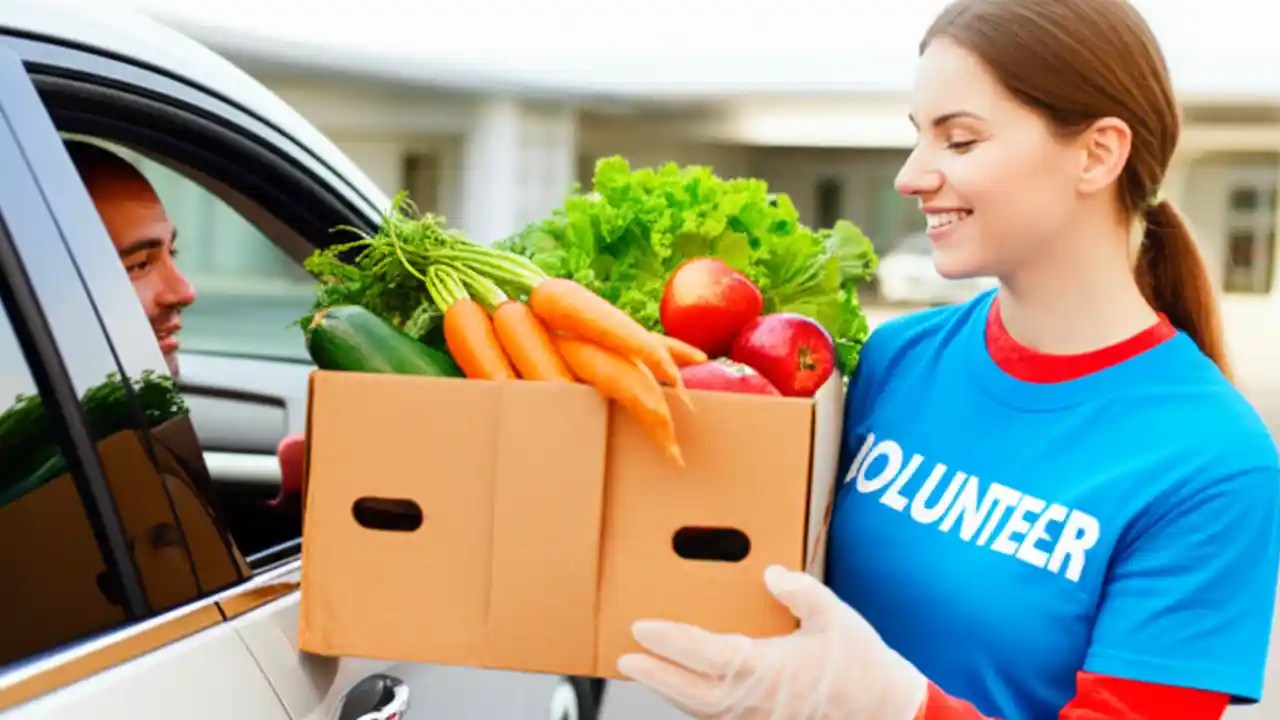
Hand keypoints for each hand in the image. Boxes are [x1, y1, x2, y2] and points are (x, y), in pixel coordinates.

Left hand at [617, 565, 926, 719]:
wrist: (890, 712)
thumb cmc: (864, 666)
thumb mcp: (836, 618)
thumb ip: (801, 592)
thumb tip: (770, 573)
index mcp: (767, 668)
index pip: (705, 654)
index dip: (670, 641)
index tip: (642, 628)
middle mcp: (756, 700)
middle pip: (691, 692)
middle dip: (655, 675)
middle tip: (625, 659)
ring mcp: (759, 719)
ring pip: (703, 710)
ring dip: (670, 692)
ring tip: (646, 671)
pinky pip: (720, 718)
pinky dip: (696, 704)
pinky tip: (687, 692)